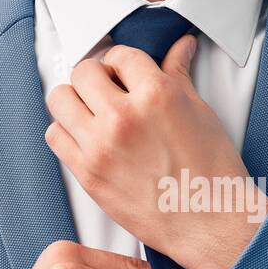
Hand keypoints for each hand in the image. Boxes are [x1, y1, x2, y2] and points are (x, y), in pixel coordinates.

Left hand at [44, 35, 267, 268]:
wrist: (210, 222)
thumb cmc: (213, 171)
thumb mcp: (200, 112)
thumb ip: (179, 74)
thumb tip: (180, 46)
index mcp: (156, 94)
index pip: (121, 55)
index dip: (122, 63)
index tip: (124, 74)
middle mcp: (124, 117)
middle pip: (84, 71)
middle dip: (96, 77)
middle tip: (107, 91)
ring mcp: (101, 147)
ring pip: (59, 99)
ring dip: (73, 100)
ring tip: (91, 112)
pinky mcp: (88, 174)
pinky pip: (55, 137)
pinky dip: (65, 133)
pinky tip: (86, 138)